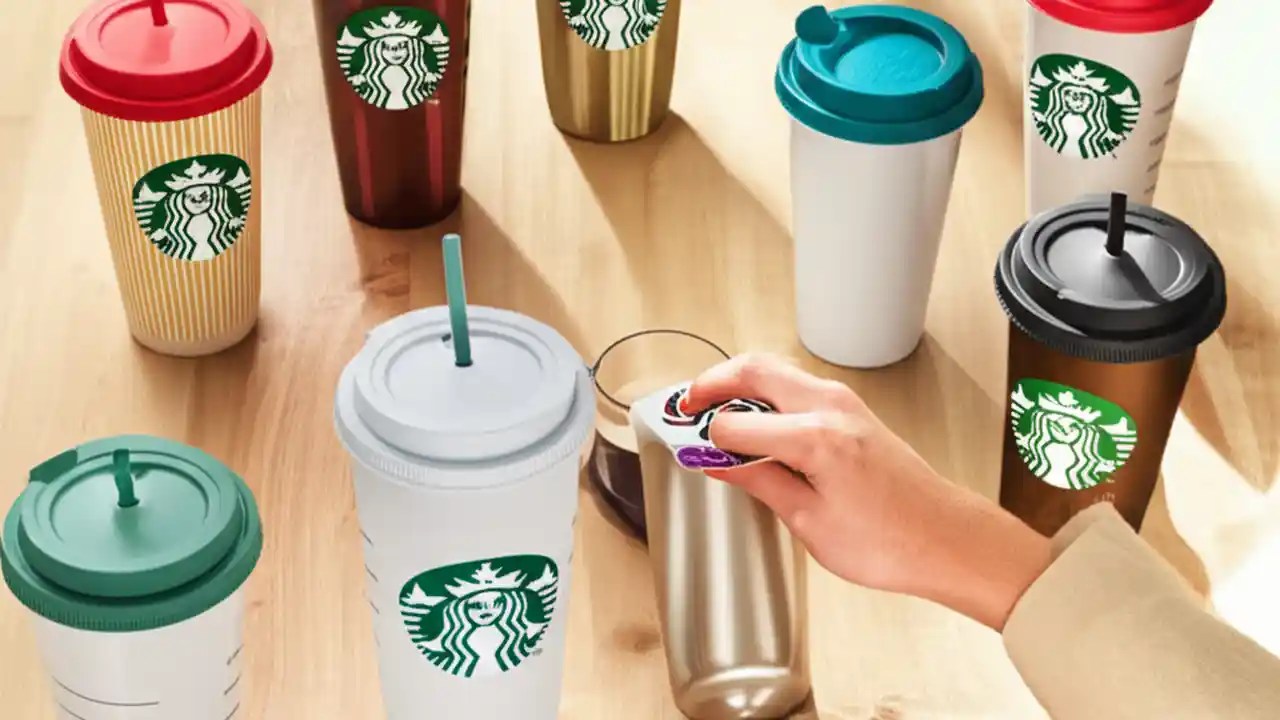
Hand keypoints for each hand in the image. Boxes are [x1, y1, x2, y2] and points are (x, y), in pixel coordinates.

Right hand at [685, 354, 1051, 630]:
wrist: (946, 539)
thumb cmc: (890, 541)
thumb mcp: (809, 521)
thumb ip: (759, 482)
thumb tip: (720, 463)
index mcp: (816, 438)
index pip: (736, 423)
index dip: (706, 439)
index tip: (690, 452)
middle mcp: (831, 408)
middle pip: (754, 369)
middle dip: (712, 383)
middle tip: (686, 407)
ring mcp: (845, 403)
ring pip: (776, 371)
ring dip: (739, 384)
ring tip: (714, 413)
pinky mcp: (853, 411)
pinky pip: (797, 385)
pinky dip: (766, 393)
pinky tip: (755, 422)